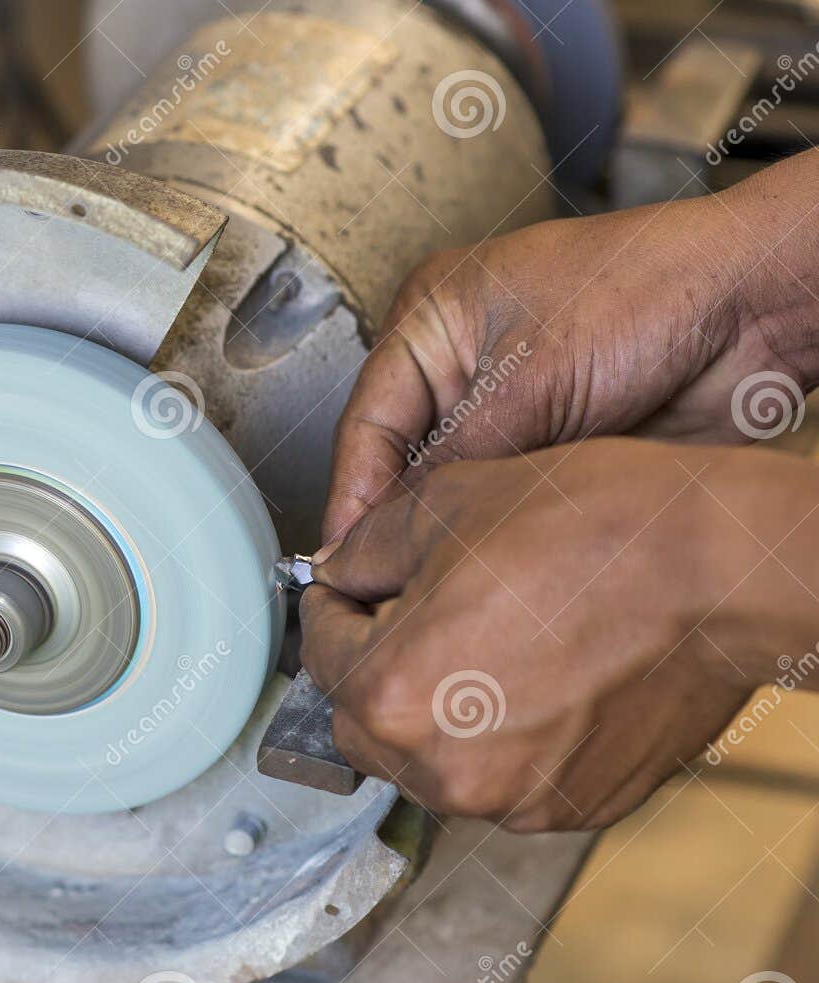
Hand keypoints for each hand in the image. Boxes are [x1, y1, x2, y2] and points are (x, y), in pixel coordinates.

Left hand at [300, 439, 818, 831]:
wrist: (721, 572)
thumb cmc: (594, 533)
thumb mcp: (446, 507)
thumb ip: (365, 551)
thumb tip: (335, 572)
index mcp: (391, 694)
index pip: (318, 654)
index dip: (332, 609)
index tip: (348, 591)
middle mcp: (442, 768)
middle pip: (362, 722)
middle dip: (373, 668)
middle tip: (413, 614)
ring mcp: (510, 799)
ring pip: (429, 759)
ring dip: (435, 710)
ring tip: (485, 643)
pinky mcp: (569, 809)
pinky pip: (500, 779)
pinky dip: (501, 739)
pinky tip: (536, 681)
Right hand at [321, 151, 818, 545]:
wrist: (756, 311)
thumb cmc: (653, 288)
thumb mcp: (531, 377)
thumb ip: (454, 456)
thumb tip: (393, 523)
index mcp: (434, 318)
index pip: (367, 420)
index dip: (353, 493)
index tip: (340, 553)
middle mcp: (461, 366)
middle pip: (398, 459)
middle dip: (391, 517)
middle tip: (376, 579)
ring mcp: (506, 408)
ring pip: (449, 488)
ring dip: (444, 527)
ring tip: (424, 580)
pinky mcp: (547, 446)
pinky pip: (499, 502)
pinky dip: (490, 530)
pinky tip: (479, 563)